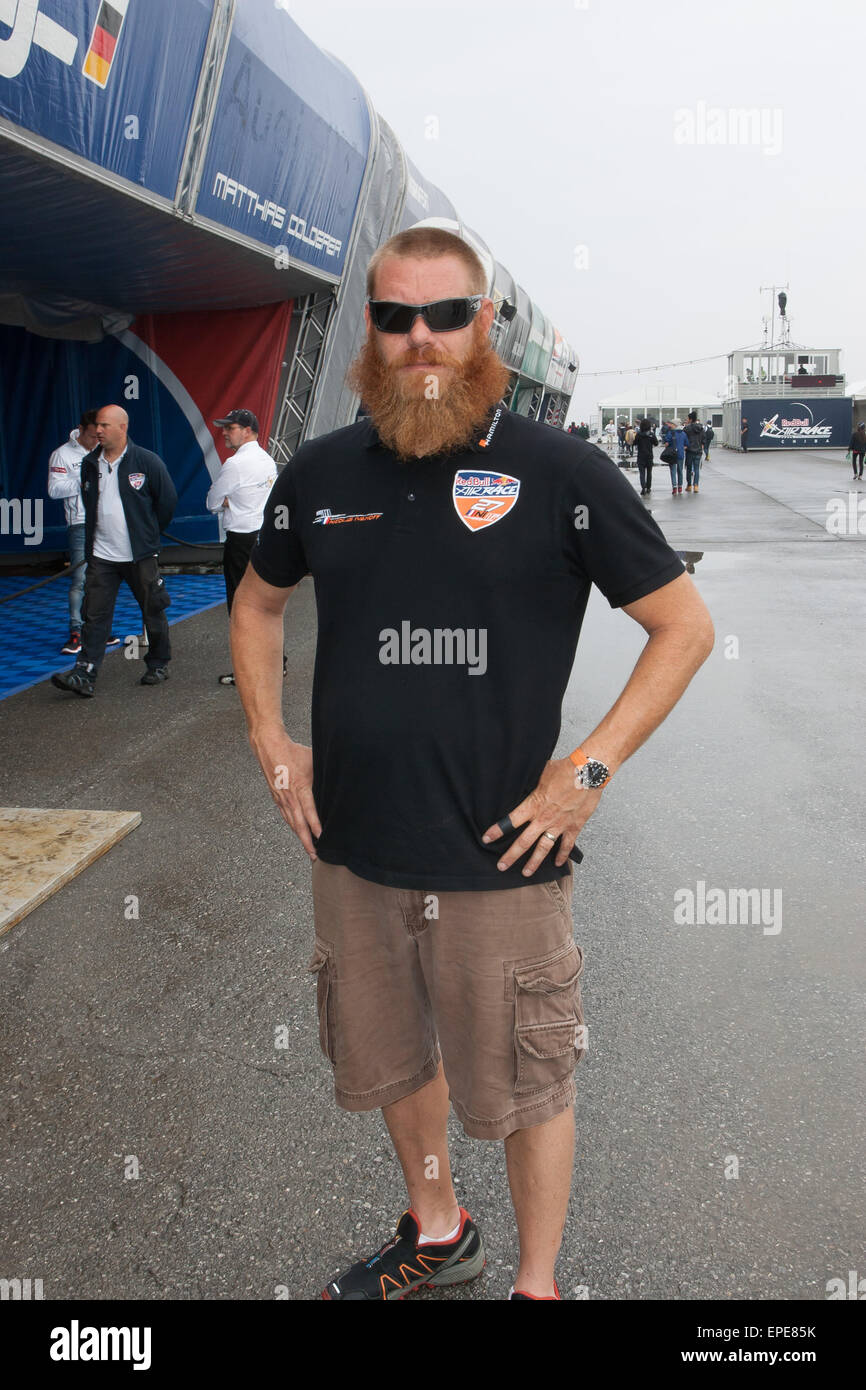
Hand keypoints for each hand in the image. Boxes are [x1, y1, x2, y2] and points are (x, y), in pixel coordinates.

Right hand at [250, 729, 320, 859]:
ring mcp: (281, 798)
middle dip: (307, 841)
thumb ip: (323, 775)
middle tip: (314, 855)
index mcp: (300, 787)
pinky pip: (285, 816)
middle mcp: (289, 796)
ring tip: (308, 849)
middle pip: (298, 824)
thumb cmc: (293, 752)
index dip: (316, 826)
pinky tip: (297, 832)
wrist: (269, 746)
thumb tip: (337, 784)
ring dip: (300, 837)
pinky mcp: (276, 797)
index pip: (309, 811)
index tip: (322, 837)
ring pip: (291, 822)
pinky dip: (292, 826)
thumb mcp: (314, 761)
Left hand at [482, 757, 603, 875]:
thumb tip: (521, 779)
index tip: (487, 838)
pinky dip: (563, 855)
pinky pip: (567, 845)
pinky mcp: (574, 826)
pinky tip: (558, 864)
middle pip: (524, 842)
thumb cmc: (564, 770)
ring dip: (534, 862)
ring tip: (526, 873)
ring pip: (543, 849)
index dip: (497, 831)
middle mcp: (544, 818)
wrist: (588, 773)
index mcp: (534, 805)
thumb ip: (530, 782)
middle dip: (511, 856)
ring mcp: (559, 825)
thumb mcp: (541, 773)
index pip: (510, 822)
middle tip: (502, 866)